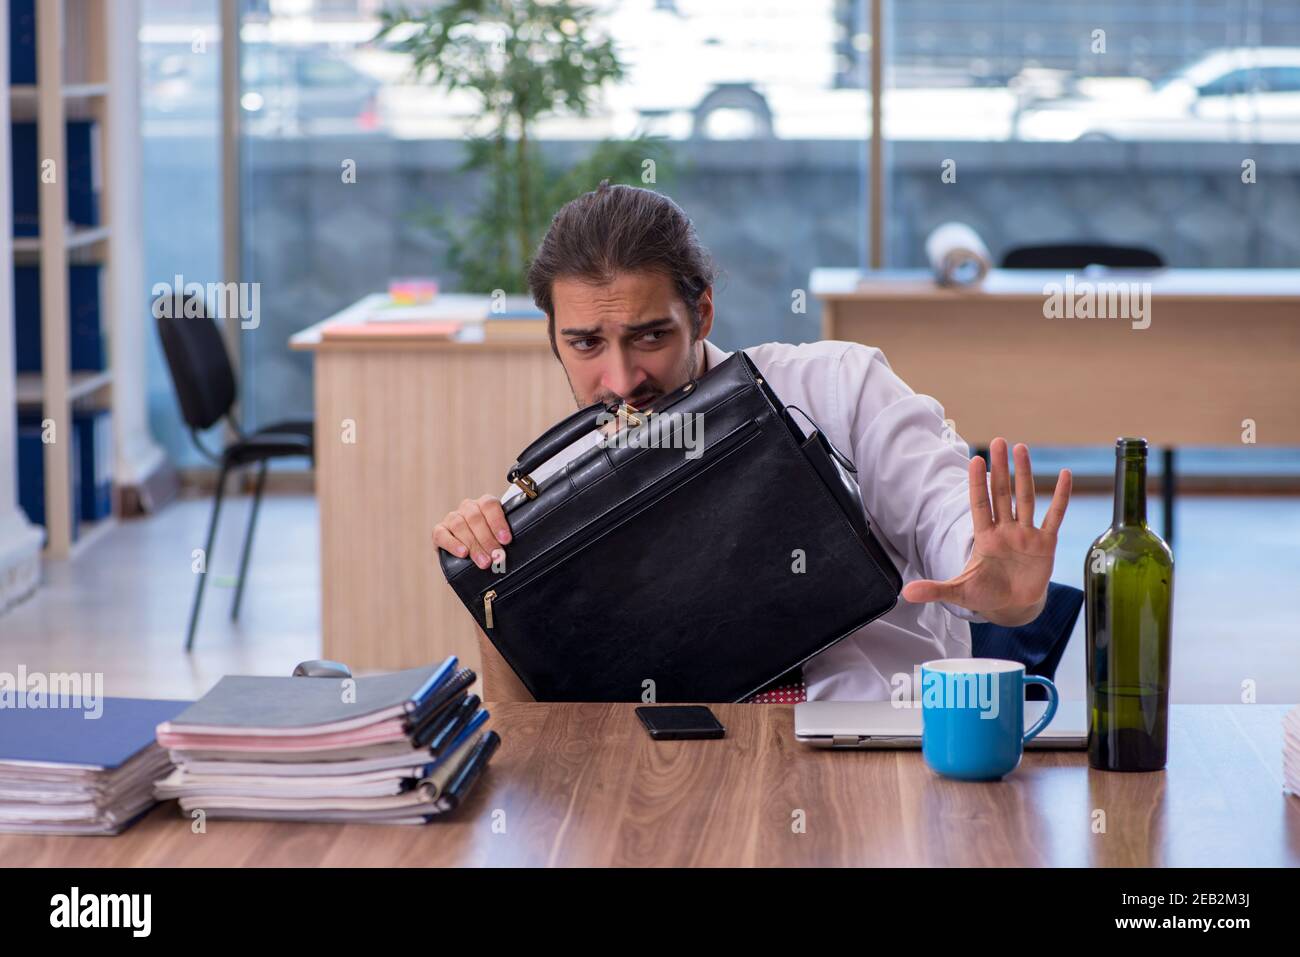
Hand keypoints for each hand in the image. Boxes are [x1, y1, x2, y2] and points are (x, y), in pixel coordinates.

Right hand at [433, 495, 511, 569]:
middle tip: (496, 556)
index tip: (506, 540)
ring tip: (484, 561)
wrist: (467, 552)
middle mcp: (467, 508)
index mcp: (484, 504)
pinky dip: (452, 544)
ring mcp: (452, 518)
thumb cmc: (488, 543)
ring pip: (460, 525)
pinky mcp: (439, 531)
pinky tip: (463, 553)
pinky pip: (441, 534)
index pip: (490, 505)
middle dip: (487, 539)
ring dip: (473, 545)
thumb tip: (514, 553)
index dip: (498, 522)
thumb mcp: (498, 538)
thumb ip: (504, 539)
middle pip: (475, 518)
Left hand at [901, 438, 1071, 625]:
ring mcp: (1025, 535)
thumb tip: (906, 593)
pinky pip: (1055, 516)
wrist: (1012, 608)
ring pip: (1026, 498)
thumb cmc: (985, 596)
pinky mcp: (1045, 544)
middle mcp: (1005, 530)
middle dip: (1000, 468)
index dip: (977, 483)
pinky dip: (1061, 497)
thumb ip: (935, 590)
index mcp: (984, 537)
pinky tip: (1066, 475)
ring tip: (1022, 448)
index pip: (979, 504)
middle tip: (998, 442)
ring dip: (1025, 474)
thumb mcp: (958, 592)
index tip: (975, 459)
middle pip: (1002, 494)